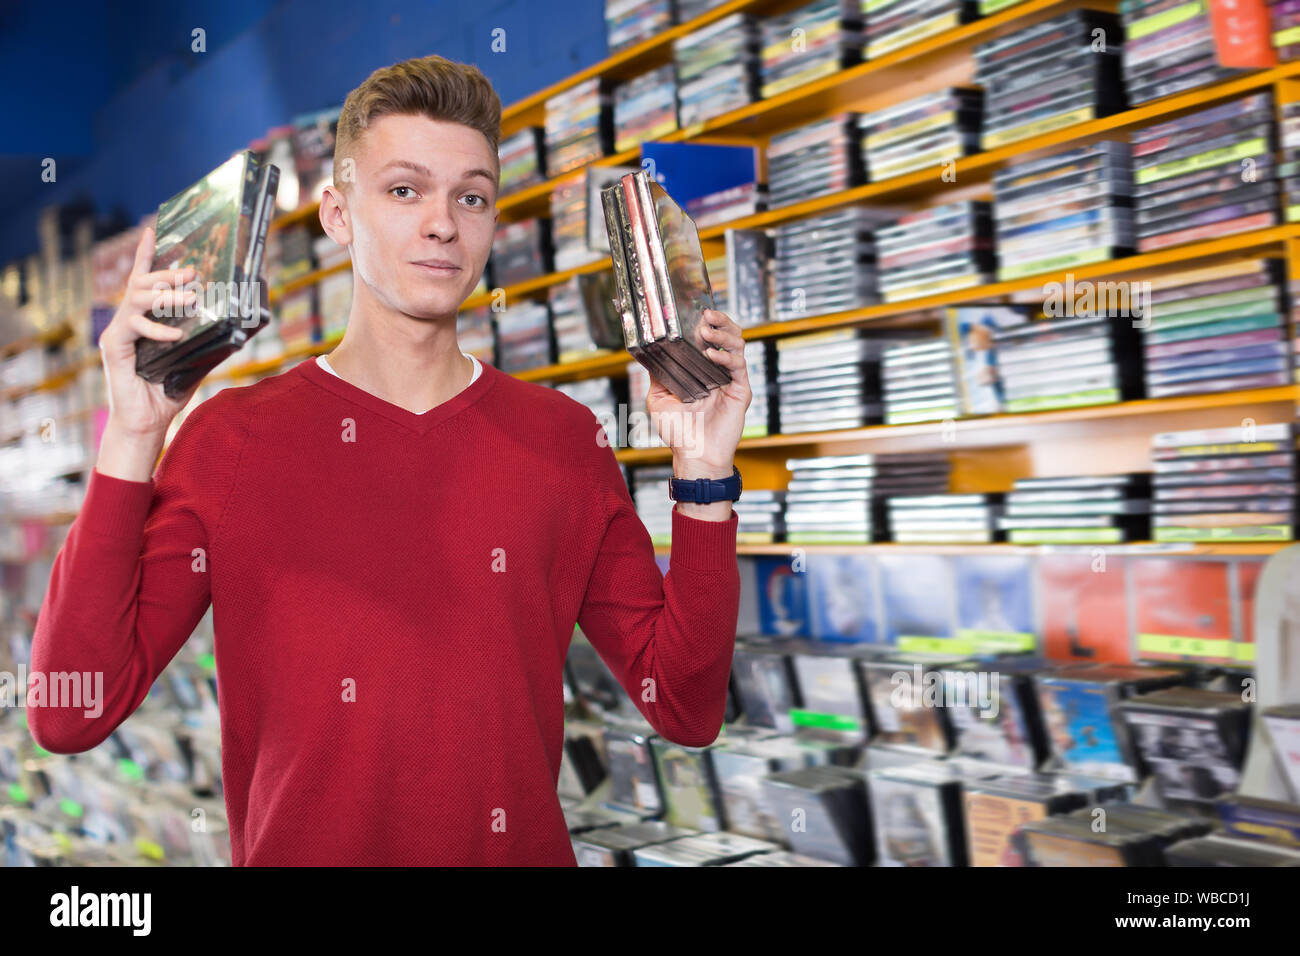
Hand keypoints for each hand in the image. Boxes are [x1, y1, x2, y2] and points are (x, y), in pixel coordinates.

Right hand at [97, 226, 205, 437]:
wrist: (146, 422)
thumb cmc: (167, 392)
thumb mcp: (193, 360)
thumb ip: (205, 341)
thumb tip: (236, 327)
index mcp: (143, 319)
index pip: (143, 281)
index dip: (147, 256)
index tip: (154, 231)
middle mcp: (127, 320)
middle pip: (141, 284)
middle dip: (167, 273)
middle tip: (194, 272)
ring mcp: (118, 332)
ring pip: (137, 299)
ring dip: (166, 296)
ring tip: (191, 297)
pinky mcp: (113, 346)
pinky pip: (134, 327)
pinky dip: (156, 329)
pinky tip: (176, 334)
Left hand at [646, 309, 750, 478]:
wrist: (695, 456)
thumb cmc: (678, 432)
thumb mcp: (659, 399)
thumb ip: (658, 375)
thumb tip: (650, 353)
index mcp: (700, 370)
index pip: (706, 338)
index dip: (703, 322)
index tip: (694, 311)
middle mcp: (717, 371)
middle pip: (726, 335)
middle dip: (719, 321)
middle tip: (707, 315)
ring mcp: (730, 380)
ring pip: (737, 345)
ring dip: (724, 333)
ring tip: (708, 332)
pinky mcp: (740, 390)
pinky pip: (739, 366)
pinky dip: (726, 357)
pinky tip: (712, 355)